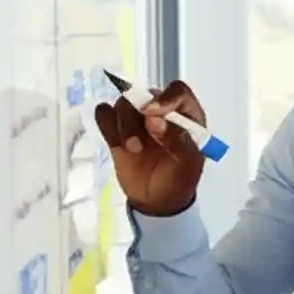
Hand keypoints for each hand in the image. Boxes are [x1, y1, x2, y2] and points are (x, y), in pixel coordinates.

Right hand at [94, 80, 206, 216]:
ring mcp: (138, 119)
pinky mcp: (117, 130)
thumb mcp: (189, 165)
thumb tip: (155, 121)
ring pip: (124, 103)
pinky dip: (107, 124)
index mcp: (186, 115)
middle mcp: (161, 112)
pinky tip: (116, 144)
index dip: (167, 97)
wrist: (157, 201)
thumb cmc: (179, 179)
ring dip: (124, 124)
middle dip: (140, 115)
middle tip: (139, 139)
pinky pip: (105, 114)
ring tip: (132, 149)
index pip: (178, 92)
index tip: (153, 112)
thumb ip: (178, 140)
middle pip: (146, 95)